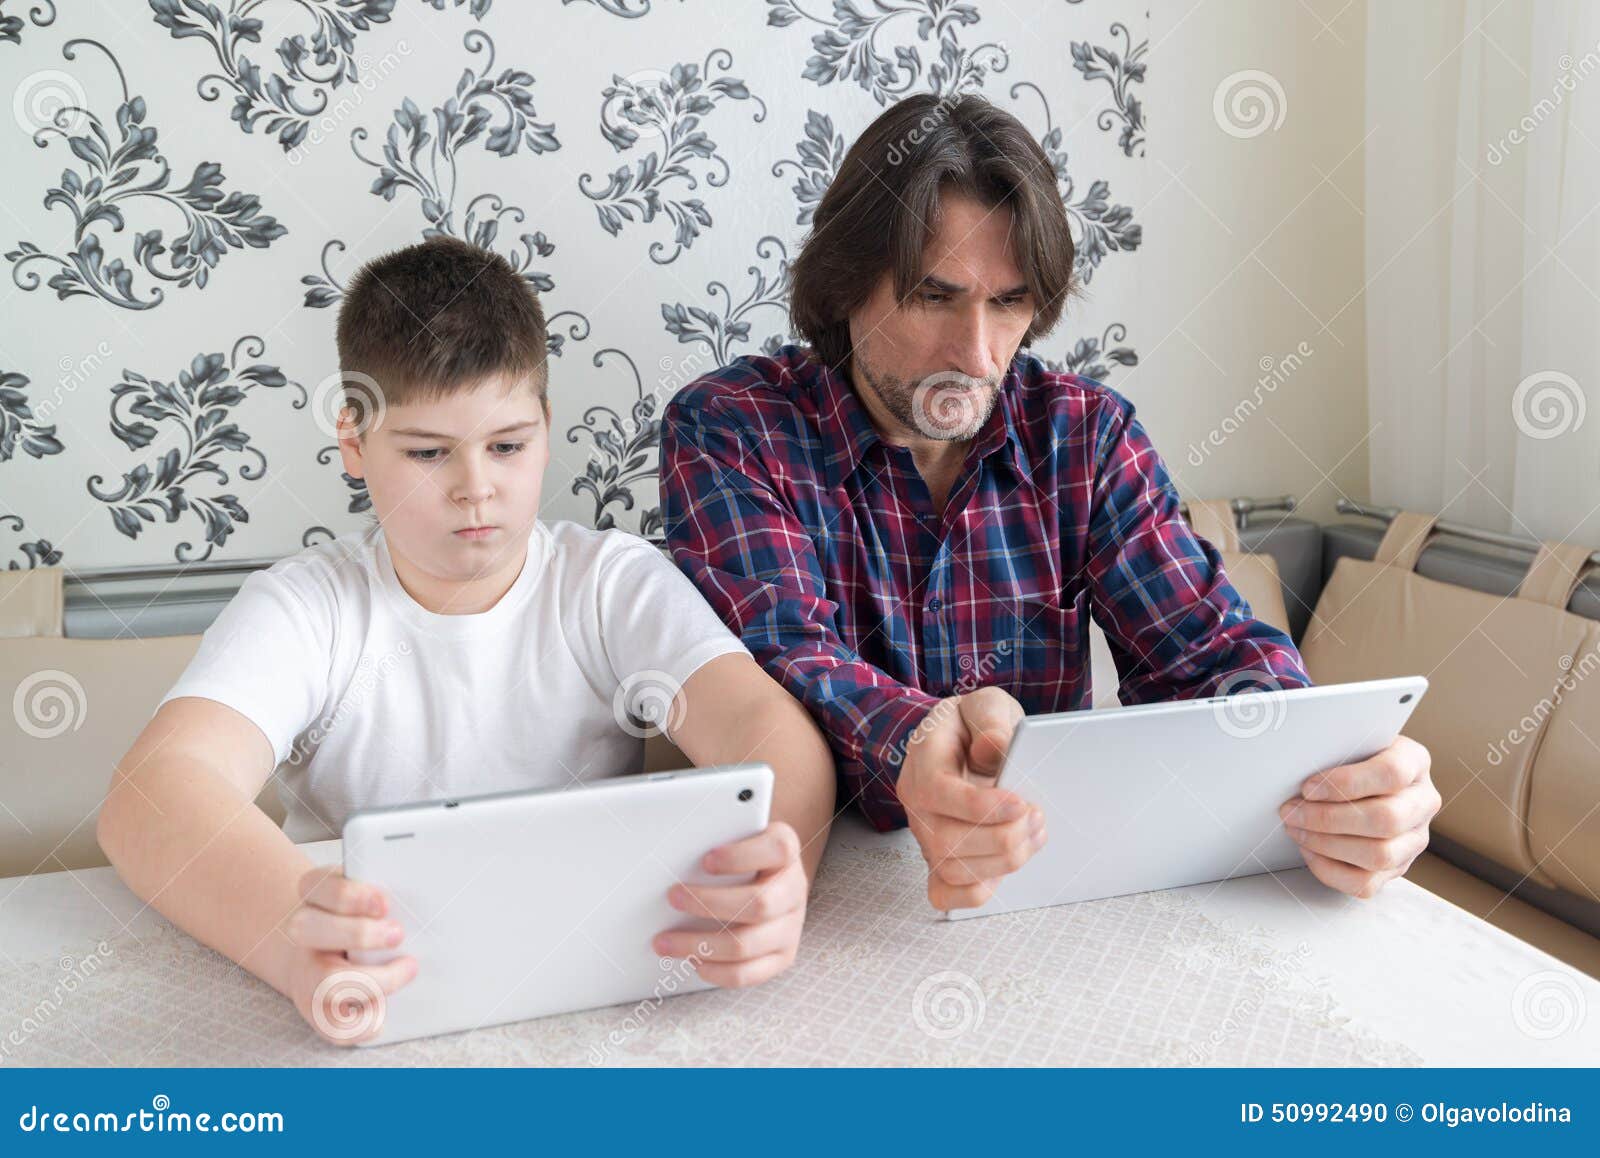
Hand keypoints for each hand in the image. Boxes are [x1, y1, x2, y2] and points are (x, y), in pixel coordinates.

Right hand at [283, 866, 417, 1045]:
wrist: (327, 953)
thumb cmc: (364, 917)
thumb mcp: (370, 896)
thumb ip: (385, 896)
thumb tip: (428, 902)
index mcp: (315, 895)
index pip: (317, 886)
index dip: (350, 896)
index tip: (385, 904)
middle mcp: (303, 933)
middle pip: (307, 928)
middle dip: (359, 934)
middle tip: (399, 934)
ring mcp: (306, 973)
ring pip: (325, 981)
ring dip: (373, 979)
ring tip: (408, 968)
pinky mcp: (317, 1010)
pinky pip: (336, 1026)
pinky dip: (365, 1022)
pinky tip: (386, 1009)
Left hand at [654, 821, 807, 987]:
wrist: (767, 879)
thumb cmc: (739, 855)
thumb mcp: (736, 837)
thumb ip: (715, 838)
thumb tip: (672, 851)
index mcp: (786, 851)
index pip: (778, 849)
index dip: (742, 857)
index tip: (705, 861)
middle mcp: (794, 889)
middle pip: (758, 904)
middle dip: (708, 903)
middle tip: (672, 897)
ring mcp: (791, 926)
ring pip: (745, 944)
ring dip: (698, 944)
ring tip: (664, 941)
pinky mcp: (782, 956)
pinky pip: (747, 974)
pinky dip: (714, 970)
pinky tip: (692, 960)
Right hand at [895, 686, 1044, 911]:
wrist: (962, 742)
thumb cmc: (973, 726)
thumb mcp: (985, 704)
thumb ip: (989, 719)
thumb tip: (992, 750)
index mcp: (923, 762)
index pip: (937, 792)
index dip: (979, 806)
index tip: (1021, 803)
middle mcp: (917, 805)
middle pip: (946, 841)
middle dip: (1003, 837)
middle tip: (1038, 817)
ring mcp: (925, 837)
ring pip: (952, 870)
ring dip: (1002, 862)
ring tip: (1034, 834)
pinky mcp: (939, 861)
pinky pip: (944, 894)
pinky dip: (978, 890)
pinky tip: (1007, 865)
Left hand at [1279, 734, 1439, 898]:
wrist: (1361, 780)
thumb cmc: (1349, 759)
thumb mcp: (1348, 743)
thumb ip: (1334, 749)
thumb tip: (1294, 765)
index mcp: (1414, 761)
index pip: (1391, 773)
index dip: (1346, 783)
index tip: (1307, 787)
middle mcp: (1422, 802)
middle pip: (1386, 819)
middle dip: (1328, 819)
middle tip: (1292, 811)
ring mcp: (1414, 839)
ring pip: (1379, 855)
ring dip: (1326, 845)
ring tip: (1296, 829)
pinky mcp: (1397, 867)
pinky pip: (1366, 883)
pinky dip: (1330, 870)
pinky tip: (1309, 850)